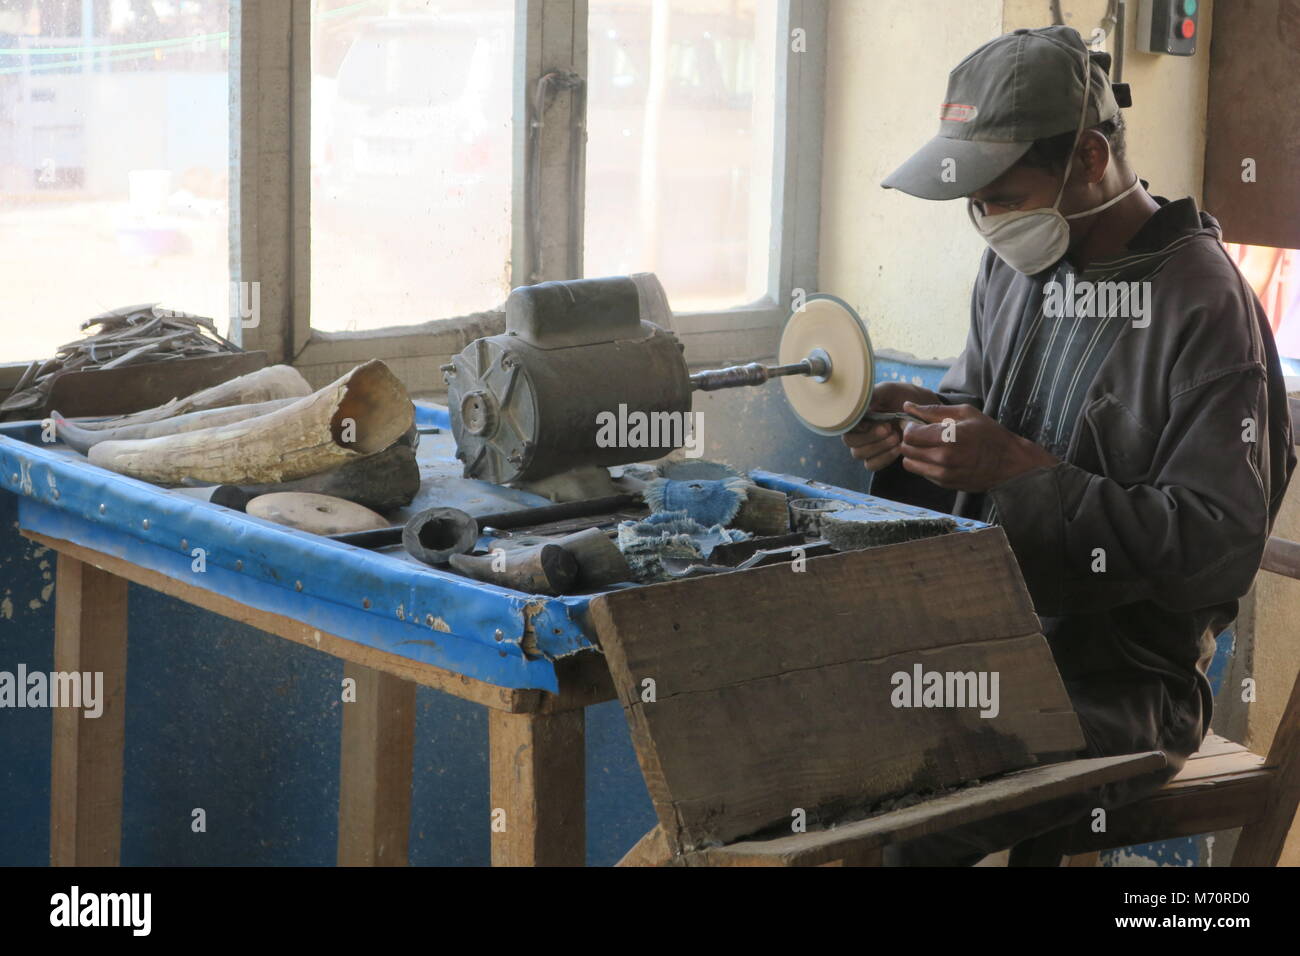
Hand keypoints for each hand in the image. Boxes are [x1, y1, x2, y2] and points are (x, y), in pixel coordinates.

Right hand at [842, 382, 941, 470]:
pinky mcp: (878, 458)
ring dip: (878, 447)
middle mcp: (857, 431)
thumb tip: (858, 399)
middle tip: (888, 428)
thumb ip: (873, 394)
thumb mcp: (889, 391)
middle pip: (850, 441)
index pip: (845, 423)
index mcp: (856, 414)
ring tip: (896, 437)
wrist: (921, 410)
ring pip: (859, 454)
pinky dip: (884, 458)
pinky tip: (898, 448)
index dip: (855, 425)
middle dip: (869, 437)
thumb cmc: (902, 397)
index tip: (869, 423)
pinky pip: (872, 464)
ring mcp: (866, 446)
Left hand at [897, 401, 1058, 491]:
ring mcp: (943, 474)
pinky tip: (938, 457)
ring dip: (914, 454)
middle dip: (910, 440)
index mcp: (948, 437)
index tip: (917, 424)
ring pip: (910, 464)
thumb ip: (933, 410)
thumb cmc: (989, 434)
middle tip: (922, 434)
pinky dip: (924, 464)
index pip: (909, 435)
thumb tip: (907, 405)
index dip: (909, 427)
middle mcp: (943, 458)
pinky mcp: (945, 484)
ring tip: (928, 446)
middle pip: (906, 449)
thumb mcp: (965, 413)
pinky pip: (922, 473)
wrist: (1009, 463)